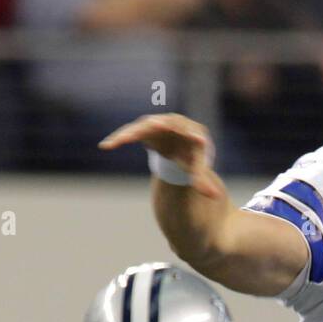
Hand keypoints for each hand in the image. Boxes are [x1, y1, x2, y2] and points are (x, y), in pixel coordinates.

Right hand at [99, 113, 221, 198]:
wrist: (178, 146)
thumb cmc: (191, 157)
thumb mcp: (197, 170)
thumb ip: (203, 182)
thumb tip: (216, 197)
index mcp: (193, 133)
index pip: (193, 134)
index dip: (193, 137)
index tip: (195, 140)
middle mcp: (175, 124)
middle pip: (166, 124)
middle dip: (158, 125)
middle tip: (152, 125)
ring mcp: (158, 124)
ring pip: (143, 126)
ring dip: (131, 133)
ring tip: (118, 141)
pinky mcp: (144, 128)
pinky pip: (130, 132)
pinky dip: (119, 138)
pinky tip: (106, 146)